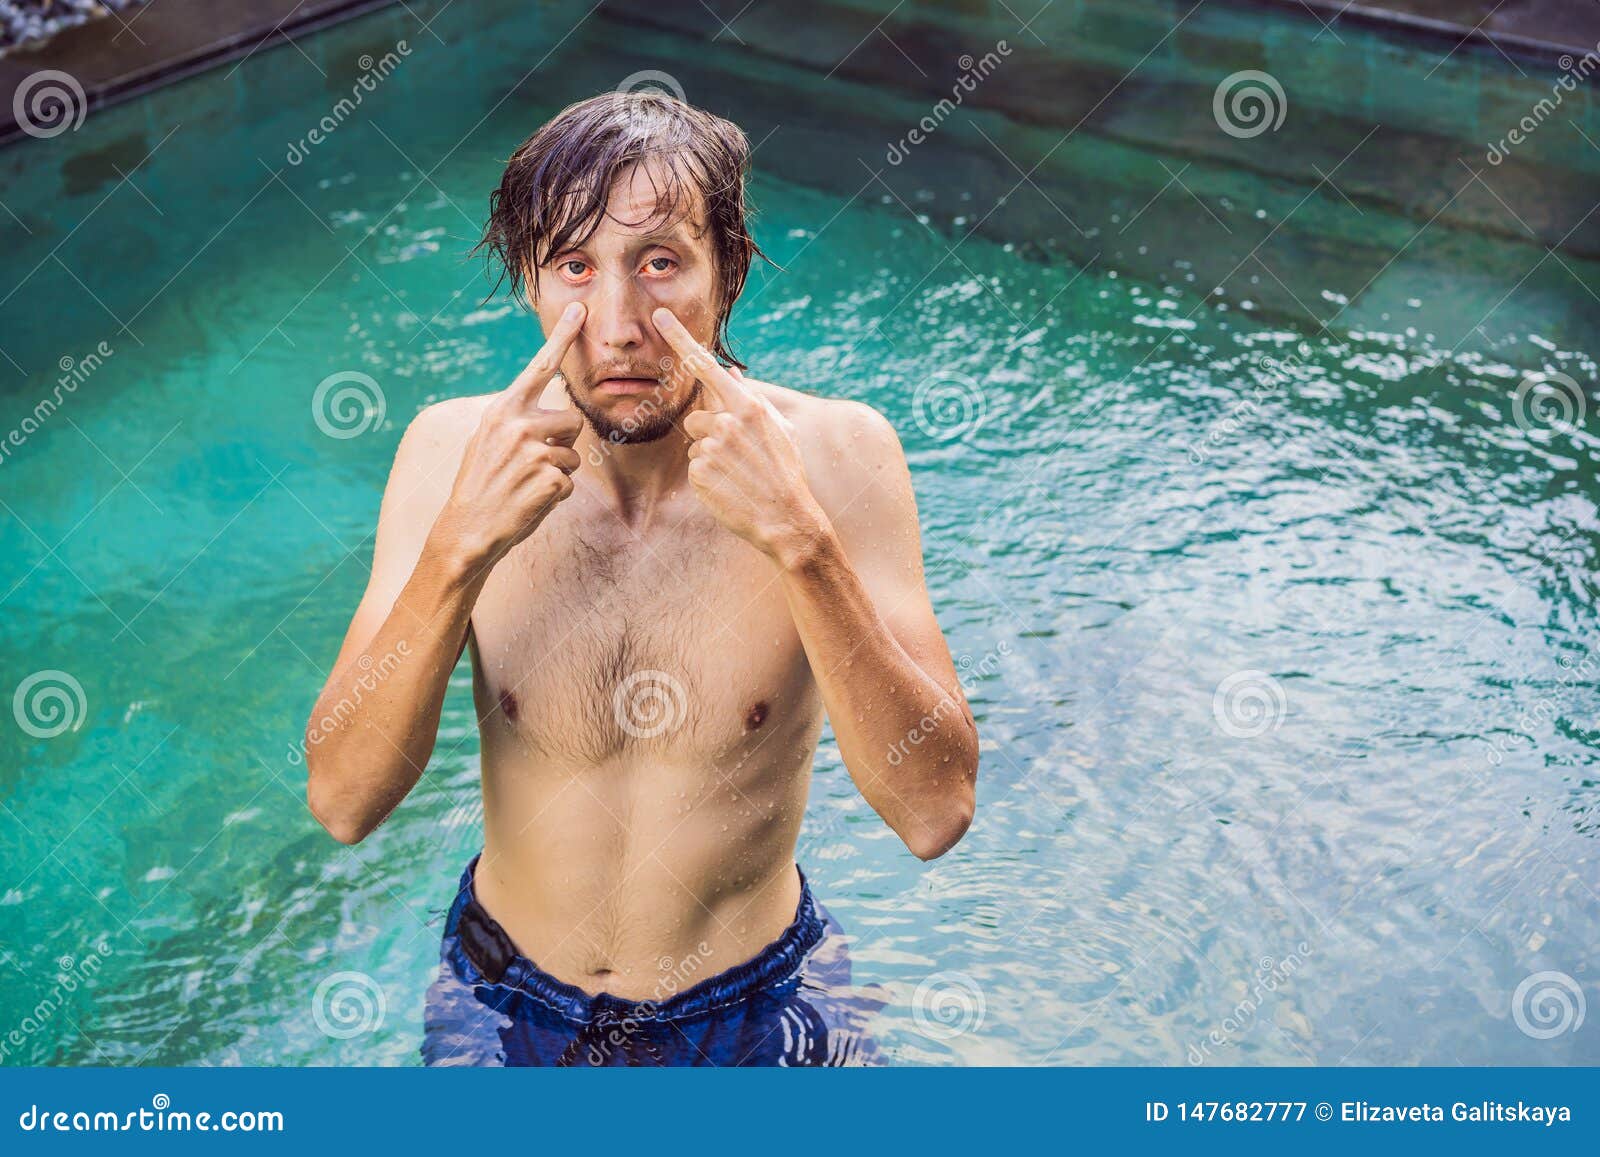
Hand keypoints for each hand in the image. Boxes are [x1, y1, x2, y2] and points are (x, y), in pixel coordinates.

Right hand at [436, 302, 585, 567]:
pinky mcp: (548, 479)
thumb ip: (518, 420)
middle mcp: (518, 424)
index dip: (563, 338)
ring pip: (573, 454)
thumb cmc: (481, 485)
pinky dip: (554, 496)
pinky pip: (569, 482)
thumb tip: (556, 411)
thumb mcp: (490, 442)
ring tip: (526, 484)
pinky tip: (528, 501)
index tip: (580, 308)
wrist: (465, 529)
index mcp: (503, 410)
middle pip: (572, 420)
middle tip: (530, 464)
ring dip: (558, 472)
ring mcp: (534, 451)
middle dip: (561, 442)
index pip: (539, 367)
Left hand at [653, 307, 828, 561]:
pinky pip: (694, 466)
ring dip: (710, 455)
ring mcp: (712, 447)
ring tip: (737, 473)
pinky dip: (707, 477)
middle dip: (711, 432)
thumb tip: (732, 374)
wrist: (786, 518)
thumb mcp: (779, 430)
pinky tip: (729, 487)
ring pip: (695, 443)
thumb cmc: (786, 472)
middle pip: (697, 416)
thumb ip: (752, 399)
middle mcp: (727, 421)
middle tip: (738, 456)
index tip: (660, 316)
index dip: (680, 339)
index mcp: (748, 405)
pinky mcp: (699, 472)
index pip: (706, 365)